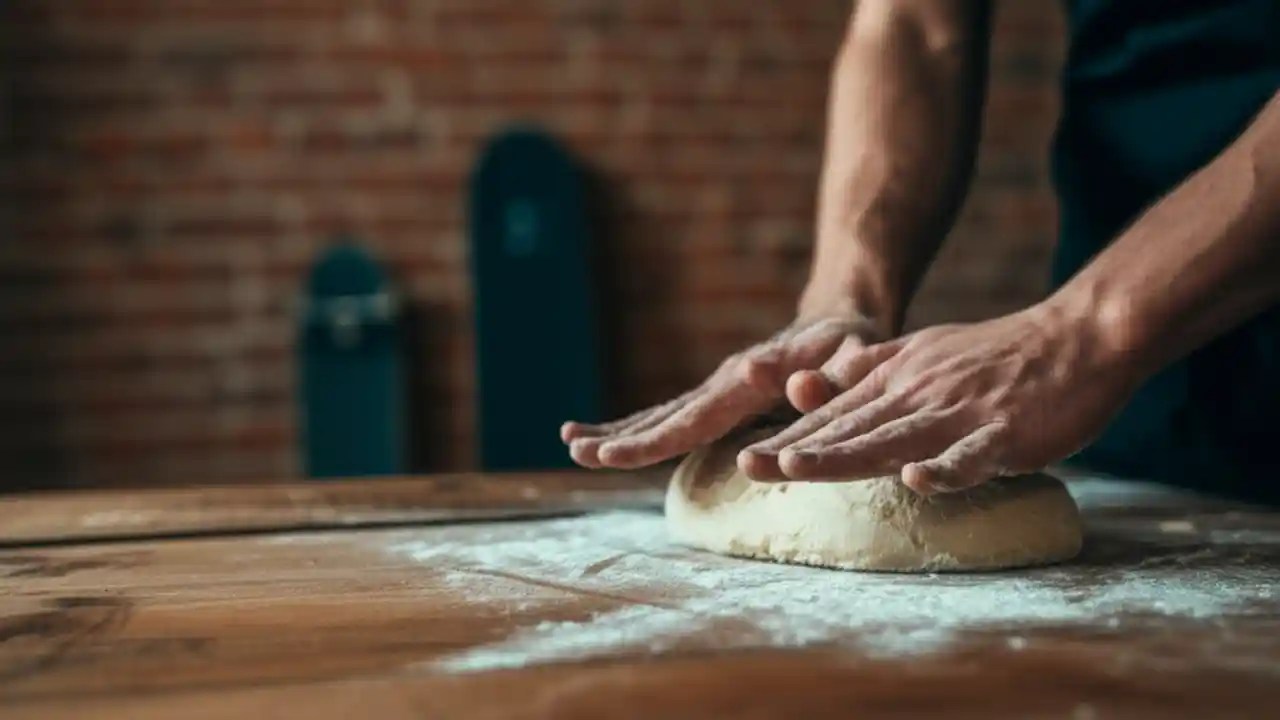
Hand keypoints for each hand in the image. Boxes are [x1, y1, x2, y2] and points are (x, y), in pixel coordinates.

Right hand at [561, 314, 882, 468]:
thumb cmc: (853, 342)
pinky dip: (636, 427)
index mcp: (753, 377)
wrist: (838, 316)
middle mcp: (725, 380)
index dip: (656, 438)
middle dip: (621, 437)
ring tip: (569, 443)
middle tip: (575, 451)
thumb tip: (797, 386)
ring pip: (660, 413)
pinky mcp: (717, 394)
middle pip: (666, 415)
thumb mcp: (859, 354)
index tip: (614, 453)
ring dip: (616, 430)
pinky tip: (602, 439)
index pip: (697, 416)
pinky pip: (671, 414)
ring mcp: (717, 386)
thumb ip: (835, 375)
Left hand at [738, 303, 1137, 493]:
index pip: (834, 415)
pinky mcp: (1005, 432)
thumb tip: (809, 382)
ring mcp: (960, 412)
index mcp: (897, 379)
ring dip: (845, 454)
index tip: (743, 458)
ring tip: (797, 467)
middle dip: (796, 449)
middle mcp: (918, 393)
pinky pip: (971, 455)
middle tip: (745, 465)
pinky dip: (945, 469)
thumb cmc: (997, 355)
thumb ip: (868, 369)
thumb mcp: (921, 351)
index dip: (789, 436)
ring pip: (894, 438)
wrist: (1077, 337)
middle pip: (850, 427)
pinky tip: (917, 482)